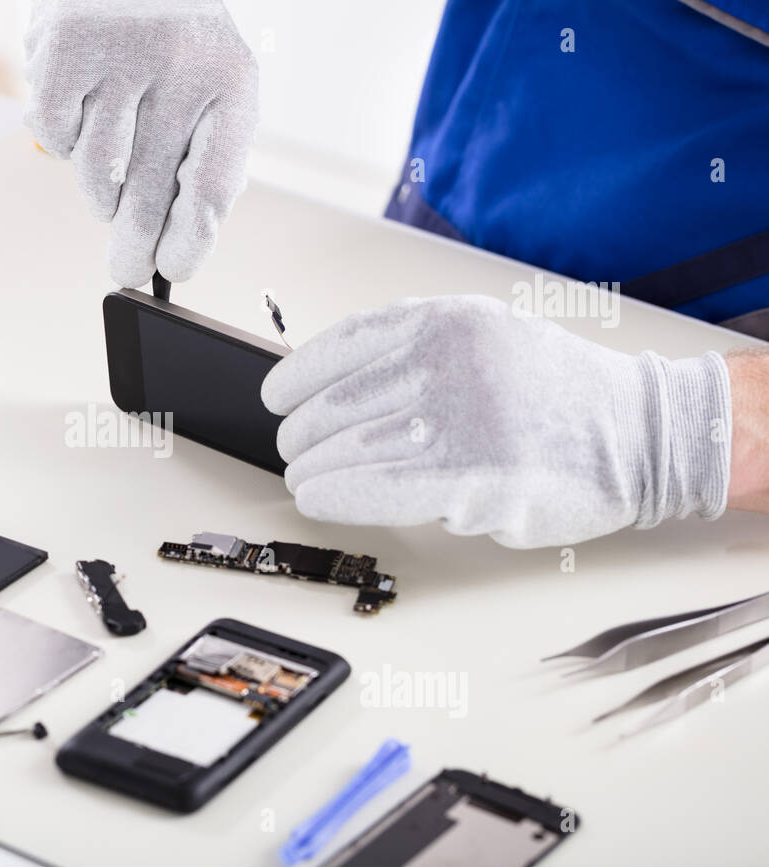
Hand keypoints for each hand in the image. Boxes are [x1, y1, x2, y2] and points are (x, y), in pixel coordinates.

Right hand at [24, 0, 257, 285]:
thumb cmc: (174, 37)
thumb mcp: (213, 83)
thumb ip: (205, 156)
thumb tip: (176, 241)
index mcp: (232, 82)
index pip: (210, 189)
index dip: (189, 243)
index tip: (172, 269)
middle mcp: (181, 65)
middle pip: (150, 194)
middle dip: (135, 246)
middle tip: (127, 269)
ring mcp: (122, 55)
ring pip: (97, 173)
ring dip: (98, 188)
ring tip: (110, 156)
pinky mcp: (67, 47)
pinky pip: (55, 138)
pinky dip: (61, 141)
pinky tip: (80, 111)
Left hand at [260, 295, 730, 547]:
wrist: (636, 431)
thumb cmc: (550, 390)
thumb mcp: (480, 334)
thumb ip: (410, 349)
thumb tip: (325, 385)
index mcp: (444, 321)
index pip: (340, 347)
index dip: (296, 379)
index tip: (277, 399)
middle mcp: (447, 364)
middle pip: (335, 405)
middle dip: (302, 434)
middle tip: (296, 449)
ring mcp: (459, 422)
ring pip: (346, 450)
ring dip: (312, 469)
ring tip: (305, 477)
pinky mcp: (472, 480)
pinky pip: (375, 489)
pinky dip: (334, 494)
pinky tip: (316, 497)